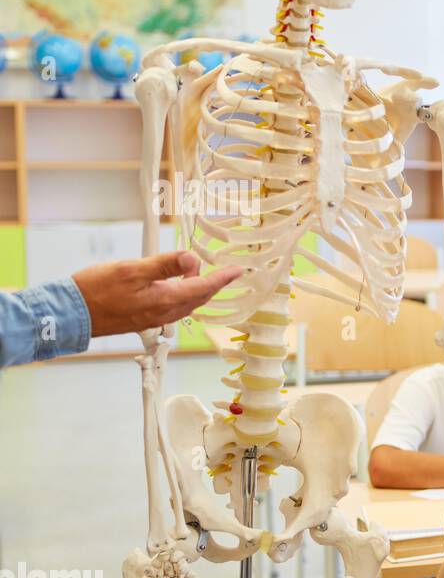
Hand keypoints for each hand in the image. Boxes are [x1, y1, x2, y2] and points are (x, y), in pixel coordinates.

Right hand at [72, 251, 240, 336]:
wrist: (71, 315)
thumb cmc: (96, 290)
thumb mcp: (132, 270)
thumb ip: (164, 265)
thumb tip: (191, 258)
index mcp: (166, 300)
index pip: (203, 287)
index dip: (223, 278)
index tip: (238, 271)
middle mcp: (164, 313)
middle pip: (199, 297)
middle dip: (211, 282)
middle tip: (214, 267)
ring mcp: (154, 318)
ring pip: (187, 303)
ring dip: (196, 289)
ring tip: (194, 272)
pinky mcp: (144, 319)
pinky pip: (173, 307)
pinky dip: (182, 295)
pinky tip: (173, 286)